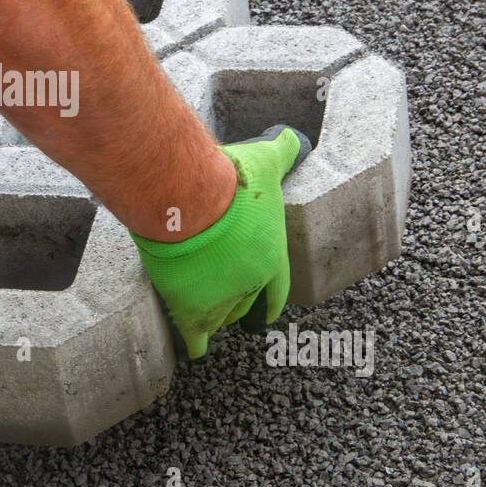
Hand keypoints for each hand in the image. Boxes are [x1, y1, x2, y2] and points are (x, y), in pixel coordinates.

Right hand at [131, 125, 308, 358]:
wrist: (188, 199)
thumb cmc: (229, 182)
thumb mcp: (266, 162)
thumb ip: (284, 152)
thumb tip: (297, 137)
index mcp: (270, 256)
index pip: (277, 285)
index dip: (272, 297)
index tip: (270, 310)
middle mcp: (249, 283)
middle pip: (246, 303)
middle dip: (240, 305)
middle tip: (234, 310)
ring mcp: (220, 298)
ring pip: (221, 316)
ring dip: (217, 318)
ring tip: (211, 321)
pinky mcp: (190, 306)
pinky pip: (195, 333)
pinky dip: (195, 341)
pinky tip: (195, 349)